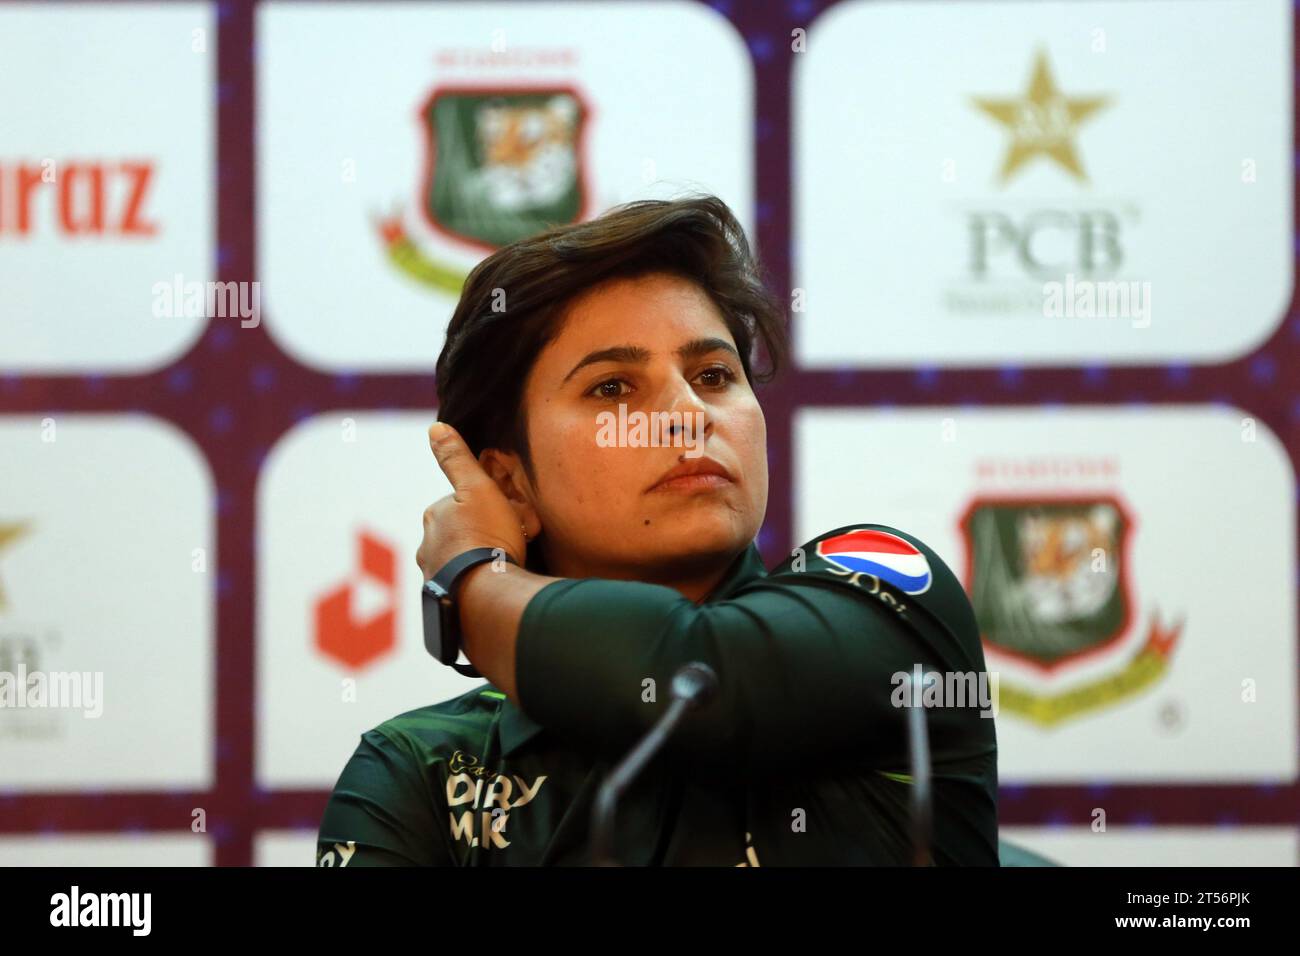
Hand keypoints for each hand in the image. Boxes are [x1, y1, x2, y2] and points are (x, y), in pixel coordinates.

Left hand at [415, 422, 526, 580]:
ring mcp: (435, 576)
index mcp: (434, 516)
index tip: (508, 516)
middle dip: (482, 534)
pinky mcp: (446, 602)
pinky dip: (477, 583)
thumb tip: (435, 428)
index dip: (489, 507)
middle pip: (460, 532)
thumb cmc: (488, 537)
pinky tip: (495, 585)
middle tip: (511, 541)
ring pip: (461, 560)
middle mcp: (427, 545)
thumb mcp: (478, 488)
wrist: (488, 593)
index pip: (462, 503)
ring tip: (505, 566)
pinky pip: (464, 586)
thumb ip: (457, 459)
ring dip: (479, 560)